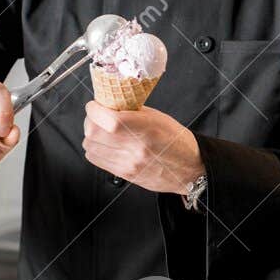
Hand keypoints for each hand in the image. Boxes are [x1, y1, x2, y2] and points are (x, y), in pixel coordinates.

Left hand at [82, 102, 203, 193]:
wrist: (189, 169)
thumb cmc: (176, 141)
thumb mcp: (157, 118)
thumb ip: (131, 111)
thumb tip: (109, 105)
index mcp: (144, 129)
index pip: (106, 120)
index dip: (94, 110)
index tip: (95, 106)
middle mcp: (134, 149)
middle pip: (93, 132)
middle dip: (91, 120)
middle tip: (98, 116)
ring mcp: (127, 164)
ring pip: (90, 146)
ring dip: (92, 135)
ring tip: (102, 130)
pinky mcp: (124, 174)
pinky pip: (95, 159)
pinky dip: (95, 149)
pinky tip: (106, 144)